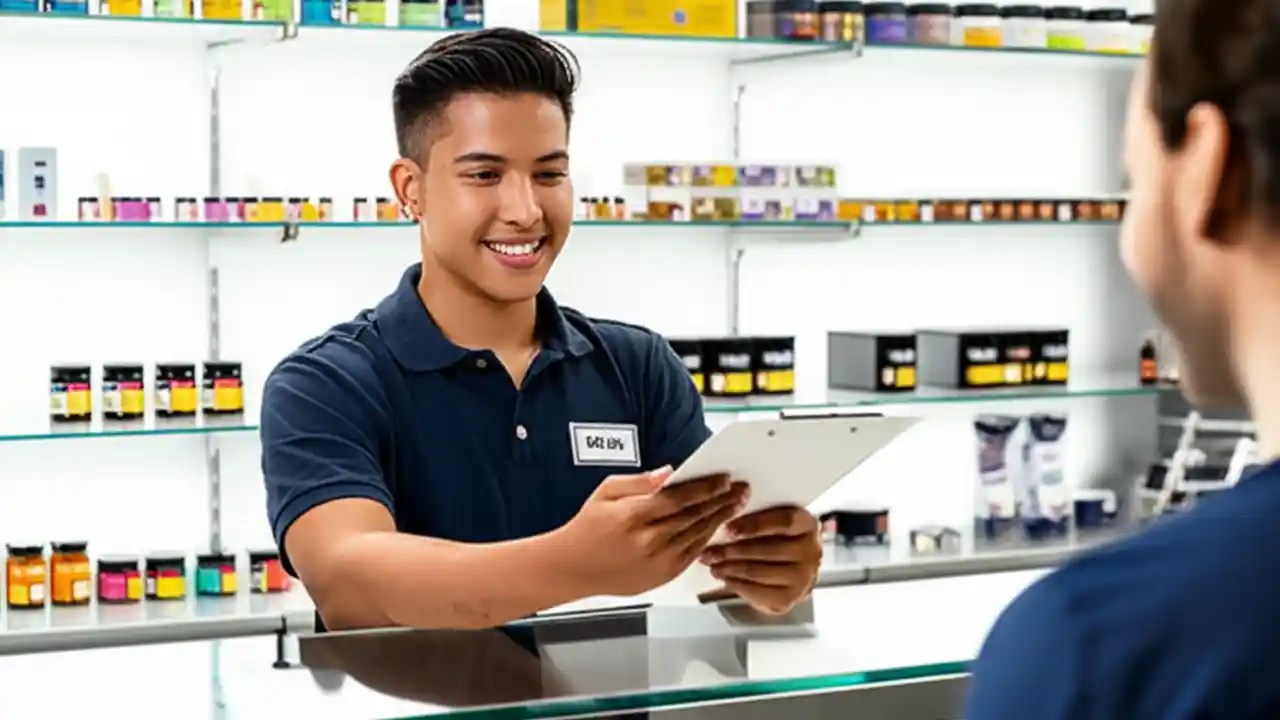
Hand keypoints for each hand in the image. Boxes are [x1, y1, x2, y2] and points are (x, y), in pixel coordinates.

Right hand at [556, 467, 748, 597]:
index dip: (706, 487)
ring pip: (698, 535)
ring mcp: (657, 561)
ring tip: (736, 505)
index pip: (680, 498)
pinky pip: (692, 554)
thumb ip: (640, 482)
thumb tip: (670, 472)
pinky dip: (707, 539)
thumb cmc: (588, 527)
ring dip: (720, 519)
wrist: (573, 568)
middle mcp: (648, 540)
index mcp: (633, 516)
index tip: (723, 478)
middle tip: (741, 489)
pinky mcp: (662, 576)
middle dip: (721, 501)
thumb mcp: (606, 492)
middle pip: (694, 516)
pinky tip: (717, 526)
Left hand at [697, 506, 821, 615]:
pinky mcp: (790, 598)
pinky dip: (737, 585)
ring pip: (760, 571)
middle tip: (710, 551)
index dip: (754, 525)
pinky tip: (725, 578)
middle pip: (768, 550)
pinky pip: (758, 591)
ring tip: (712, 564)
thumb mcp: (772, 523)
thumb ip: (755, 517)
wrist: (792, 571)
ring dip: (730, 568)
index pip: (784, 522)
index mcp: (807, 525)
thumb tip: (724, 515)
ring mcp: (803, 578)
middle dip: (733, 551)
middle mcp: (811, 552)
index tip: (728, 528)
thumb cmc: (777, 540)